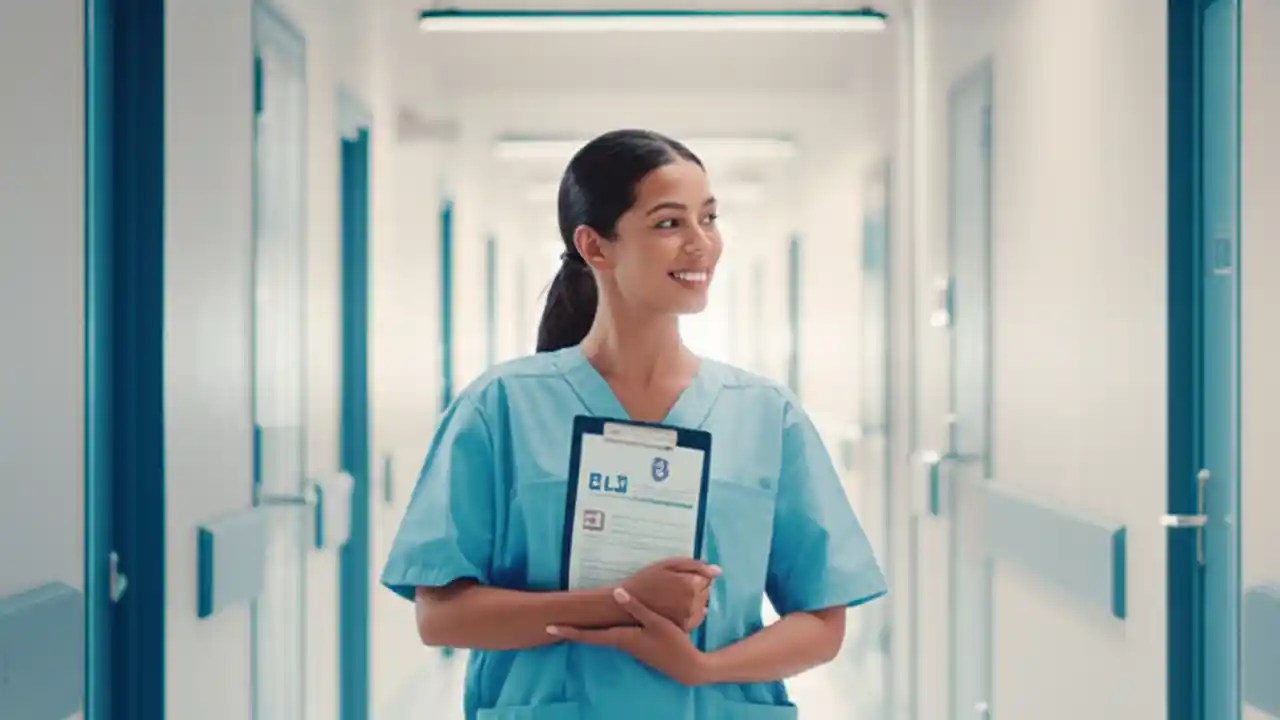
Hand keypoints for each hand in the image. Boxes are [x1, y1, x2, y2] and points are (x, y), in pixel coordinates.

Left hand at [548, 588, 709, 686]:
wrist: (685, 667)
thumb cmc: (672, 644)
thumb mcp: (657, 622)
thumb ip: (637, 608)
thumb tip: (617, 592)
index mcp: (621, 638)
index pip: (589, 635)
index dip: (569, 631)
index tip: (549, 628)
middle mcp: (620, 643)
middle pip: (590, 636)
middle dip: (572, 630)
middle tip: (552, 624)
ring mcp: (627, 646)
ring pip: (600, 636)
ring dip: (585, 630)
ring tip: (570, 622)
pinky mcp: (635, 645)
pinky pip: (612, 636)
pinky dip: (600, 630)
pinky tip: (599, 624)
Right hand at [621, 557, 718, 631]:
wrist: (626, 606)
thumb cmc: (646, 581)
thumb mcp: (667, 565)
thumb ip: (694, 566)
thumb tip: (718, 571)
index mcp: (691, 584)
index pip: (706, 579)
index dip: (693, 577)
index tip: (678, 579)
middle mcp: (694, 602)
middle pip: (706, 592)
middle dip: (695, 589)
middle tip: (674, 589)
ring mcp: (690, 617)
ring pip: (702, 605)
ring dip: (693, 601)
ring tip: (673, 600)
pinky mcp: (685, 628)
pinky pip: (697, 618)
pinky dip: (690, 613)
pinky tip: (675, 610)